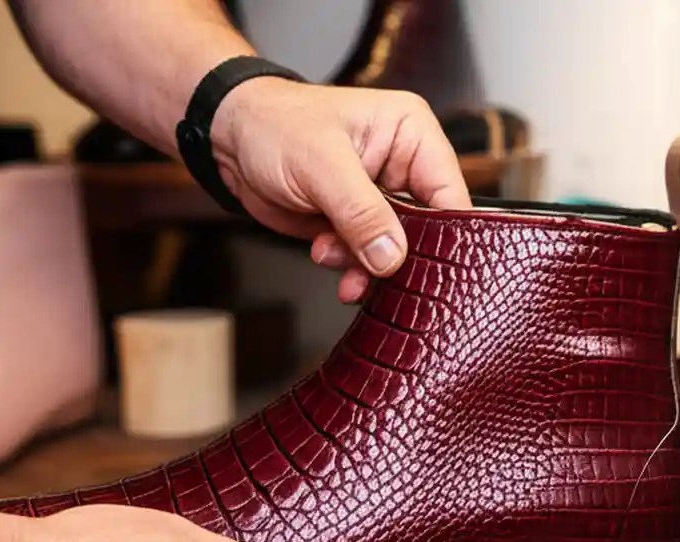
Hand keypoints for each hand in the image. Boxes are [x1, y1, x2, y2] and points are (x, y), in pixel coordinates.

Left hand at [210, 78, 471, 302]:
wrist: (229, 140)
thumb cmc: (275, 127)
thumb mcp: (321, 165)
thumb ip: (361, 213)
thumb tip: (392, 258)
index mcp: (412, 134)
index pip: (450, 193)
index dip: (445, 237)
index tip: (429, 271)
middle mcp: (403, 165)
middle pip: (427, 230)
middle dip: (396, 256)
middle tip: (374, 276)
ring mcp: (379, 197)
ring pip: (394, 250)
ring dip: (364, 264)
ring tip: (331, 254)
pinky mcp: (355, 222)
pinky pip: (367, 257)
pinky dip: (348, 265)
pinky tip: (324, 253)